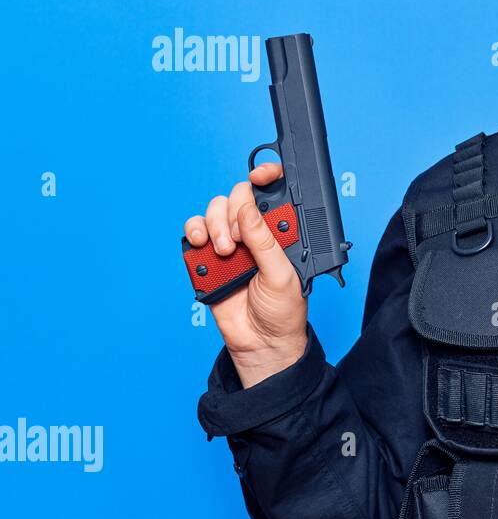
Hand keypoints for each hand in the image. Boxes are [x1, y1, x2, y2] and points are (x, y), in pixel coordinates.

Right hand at [183, 162, 308, 386]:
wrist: (260, 343)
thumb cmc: (283, 311)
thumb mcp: (282, 274)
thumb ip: (264, 241)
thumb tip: (248, 209)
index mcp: (280, 233)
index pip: (272, 194)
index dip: (267, 177)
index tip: (261, 174)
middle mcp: (254, 233)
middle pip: (236, 197)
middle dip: (234, 212)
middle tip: (238, 240)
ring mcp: (230, 244)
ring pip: (213, 211)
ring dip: (214, 224)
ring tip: (225, 251)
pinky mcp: (207, 259)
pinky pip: (194, 233)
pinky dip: (194, 233)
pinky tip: (203, 246)